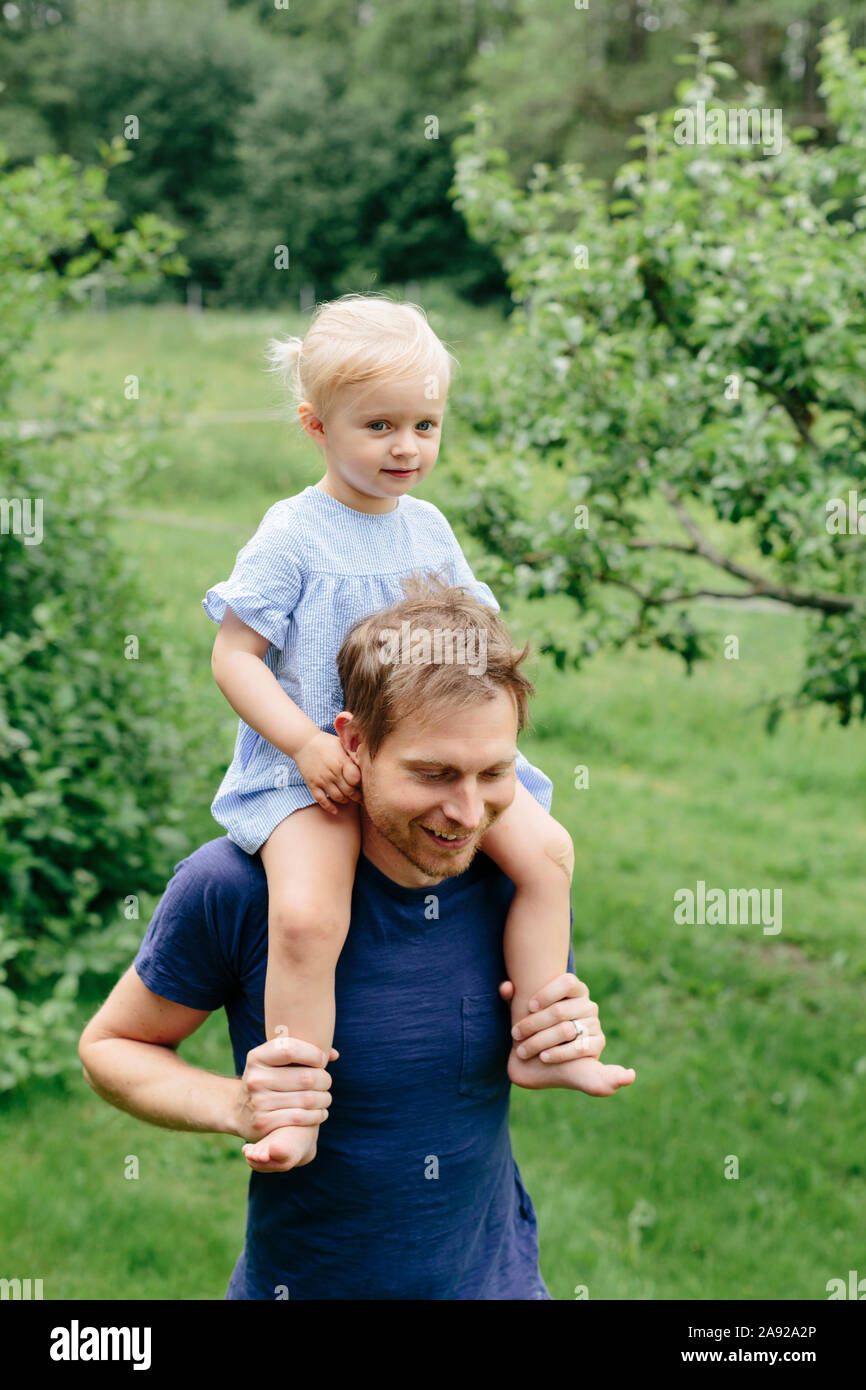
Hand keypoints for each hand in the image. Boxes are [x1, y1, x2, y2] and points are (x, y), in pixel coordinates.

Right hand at [234, 1035, 337, 1157]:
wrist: (239, 1110)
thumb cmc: (268, 1079)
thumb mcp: (274, 1061)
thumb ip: (303, 1052)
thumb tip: (334, 1055)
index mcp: (257, 1057)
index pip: (291, 1050)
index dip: (313, 1054)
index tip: (321, 1060)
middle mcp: (255, 1079)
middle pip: (305, 1077)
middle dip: (324, 1079)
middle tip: (326, 1082)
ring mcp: (258, 1102)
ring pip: (307, 1099)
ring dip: (324, 1098)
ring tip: (326, 1098)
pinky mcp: (263, 1122)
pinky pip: (300, 1117)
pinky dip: (317, 1115)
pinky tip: (321, 1112)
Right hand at [293, 731, 361, 813]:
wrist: (303, 742)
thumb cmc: (326, 743)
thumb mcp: (342, 744)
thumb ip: (354, 755)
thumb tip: (367, 760)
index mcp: (342, 762)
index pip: (357, 780)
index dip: (362, 784)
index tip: (366, 784)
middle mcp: (333, 773)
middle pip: (349, 792)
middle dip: (358, 797)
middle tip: (362, 798)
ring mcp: (322, 780)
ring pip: (338, 798)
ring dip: (346, 801)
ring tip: (350, 799)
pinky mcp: (312, 785)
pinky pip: (321, 800)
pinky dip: (329, 807)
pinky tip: (335, 810)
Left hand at [499, 975, 635, 1094]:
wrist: (554, 1052)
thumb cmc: (538, 1023)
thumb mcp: (525, 1009)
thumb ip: (514, 996)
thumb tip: (506, 987)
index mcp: (576, 989)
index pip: (567, 982)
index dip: (547, 993)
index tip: (529, 1006)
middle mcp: (588, 1004)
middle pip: (560, 1010)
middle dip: (533, 1024)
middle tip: (515, 1034)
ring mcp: (594, 1023)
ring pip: (566, 1030)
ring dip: (540, 1041)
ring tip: (522, 1050)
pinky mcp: (598, 1043)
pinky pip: (579, 1048)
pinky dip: (559, 1053)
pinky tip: (543, 1057)